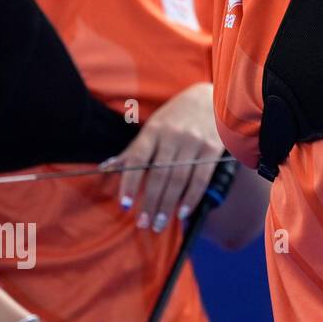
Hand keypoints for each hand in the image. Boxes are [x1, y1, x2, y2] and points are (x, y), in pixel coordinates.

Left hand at [104, 82, 223, 232]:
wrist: (215, 97)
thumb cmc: (179, 114)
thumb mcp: (155, 125)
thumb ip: (135, 149)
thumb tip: (107, 168)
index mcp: (154, 129)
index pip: (138, 159)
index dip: (130, 183)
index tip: (125, 205)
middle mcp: (173, 136)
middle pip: (159, 174)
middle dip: (150, 202)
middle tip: (144, 224)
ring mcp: (194, 143)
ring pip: (178, 179)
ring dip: (168, 205)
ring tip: (160, 224)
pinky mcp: (213, 149)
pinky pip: (200, 178)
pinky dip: (191, 197)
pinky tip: (183, 212)